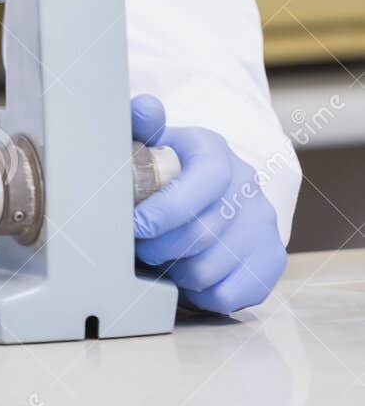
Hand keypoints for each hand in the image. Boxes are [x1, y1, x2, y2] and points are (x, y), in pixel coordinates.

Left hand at [131, 94, 285, 314]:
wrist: (207, 188)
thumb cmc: (166, 168)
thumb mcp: (151, 141)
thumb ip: (142, 124)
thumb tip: (145, 109)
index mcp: (214, 151)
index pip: (205, 181)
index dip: (167, 210)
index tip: (135, 226)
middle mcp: (246, 185)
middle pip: (201, 234)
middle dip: (158, 248)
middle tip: (139, 248)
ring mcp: (263, 223)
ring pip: (208, 270)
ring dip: (175, 272)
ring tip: (161, 258)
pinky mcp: (270, 259)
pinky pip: (226, 296)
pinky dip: (198, 294)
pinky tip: (186, 274)